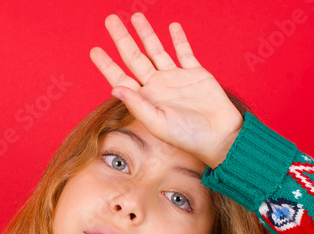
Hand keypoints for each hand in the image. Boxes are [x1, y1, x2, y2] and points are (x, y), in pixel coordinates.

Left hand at [89, 13, 243, 168]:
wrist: (220, 136)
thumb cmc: (188, 137)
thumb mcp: (158, 123)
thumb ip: (137, 105)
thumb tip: (114, 88)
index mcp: (146, 99)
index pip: (121, 77)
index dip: (107, 64)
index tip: (94, 50)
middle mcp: (158, 86)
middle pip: (135, 57)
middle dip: (122, 38)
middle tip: (111, 20)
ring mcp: (176, 78)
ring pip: (157, 50)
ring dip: (146, 34)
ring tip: (137, 17)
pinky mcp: (196, 74)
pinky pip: (185, 53)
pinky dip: (179, 39)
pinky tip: (172, 27)